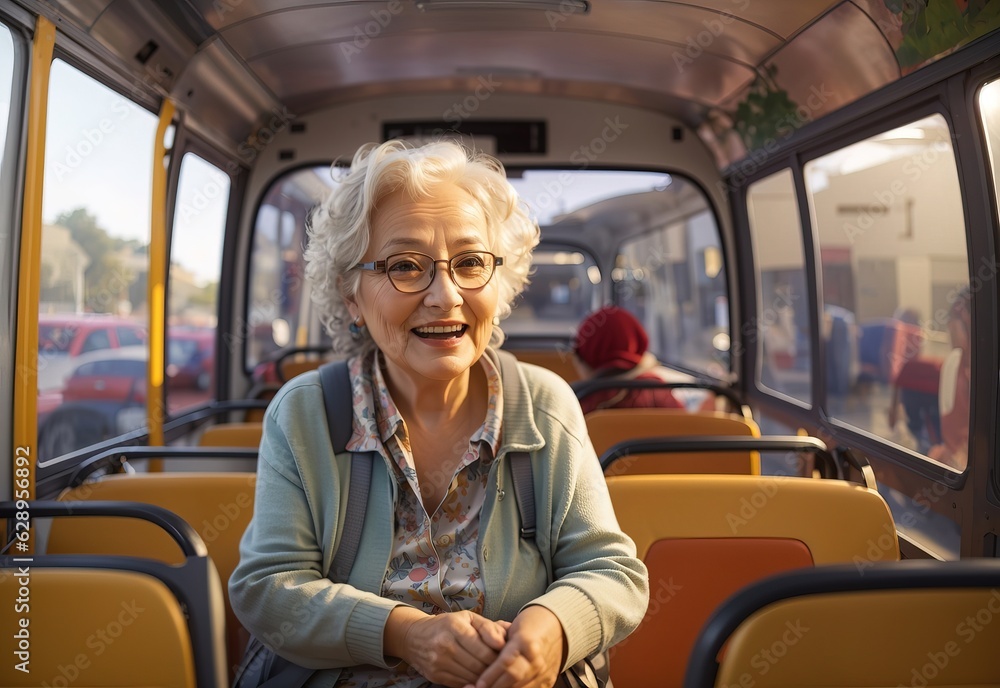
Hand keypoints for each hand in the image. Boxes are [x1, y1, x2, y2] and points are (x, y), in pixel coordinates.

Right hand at [385, 607, 507, 687]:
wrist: (414, 636)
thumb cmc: (447, 625)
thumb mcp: (467, 618)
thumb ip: (488, 627)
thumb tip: (504, 641)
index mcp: (455, 627)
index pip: (483, 649)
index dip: (498, 656)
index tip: (506, 657)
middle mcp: (445, 645)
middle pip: (478, 665)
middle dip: (493, 668)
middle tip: (502, 667)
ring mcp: (439, 662)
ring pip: (471, 677)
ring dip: (484, 678)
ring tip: (491, 672)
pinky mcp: (435, 675)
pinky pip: (460, 684)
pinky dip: (472, 683)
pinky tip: (478, 677)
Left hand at [473, 605, 564, 687]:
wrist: (557, 628)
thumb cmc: (528, 626)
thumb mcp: (510, 627)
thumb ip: (496, 641)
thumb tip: (478, 657)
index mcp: (526, 642)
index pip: (506, 662)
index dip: (490, 675)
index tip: (477, 683)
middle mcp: (537, 659)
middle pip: (514, 679)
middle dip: (494, 686)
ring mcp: (544, 672)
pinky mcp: (548, 682)